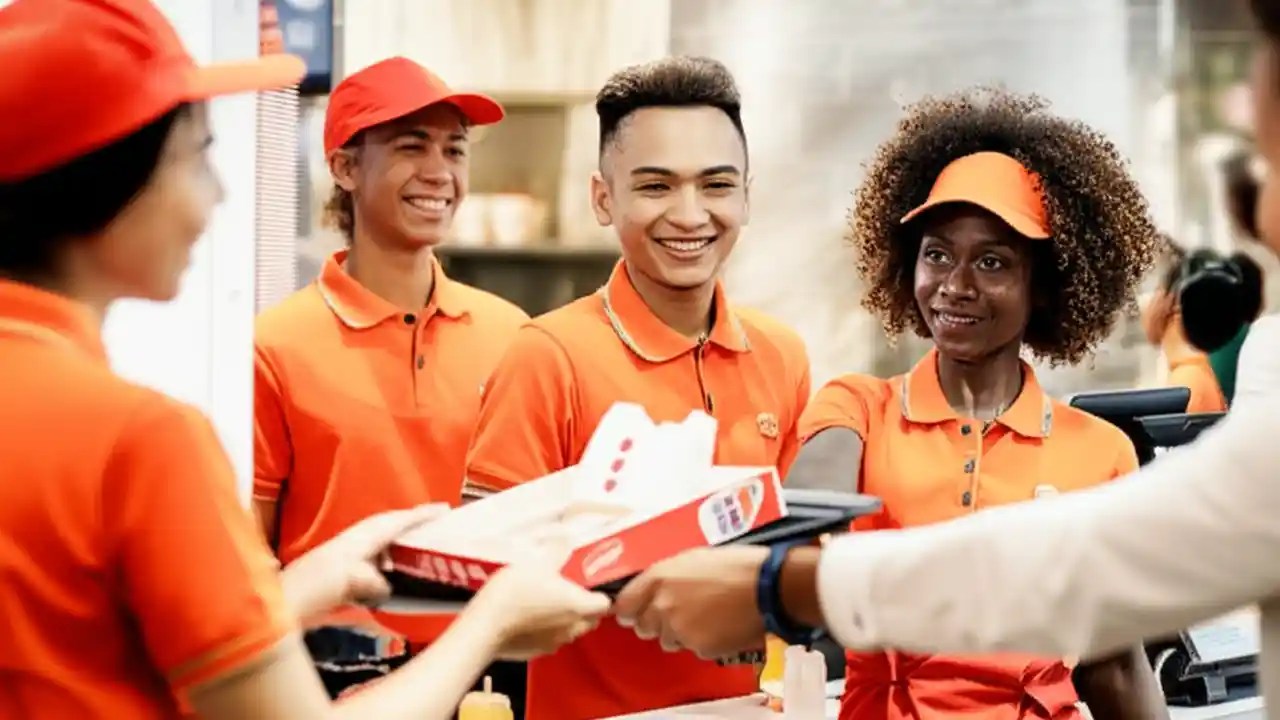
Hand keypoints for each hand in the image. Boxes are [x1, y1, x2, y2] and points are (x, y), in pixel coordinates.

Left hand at [280, 504, 447, 620]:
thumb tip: (386, 586)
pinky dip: (386, 567)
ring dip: (399, 546)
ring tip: (420, 553)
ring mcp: (345, 557)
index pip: (397, 521)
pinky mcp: (338, 575)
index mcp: (361, 537)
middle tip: (436, 525)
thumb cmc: (316, 584)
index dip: (422, 515)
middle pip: (389, 528)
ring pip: (380, 546)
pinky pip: (372, 565)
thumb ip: (375, 581)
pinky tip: (391, 581)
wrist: (284, 600)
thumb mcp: (352, 579)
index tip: (445, 509)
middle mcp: (354, 542)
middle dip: (411, 524)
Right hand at [470, 541, 610, 660]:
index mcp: (579, 606)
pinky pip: (549, 640)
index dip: (599, 594)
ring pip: (570, 631)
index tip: (590, 585)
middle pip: (590, 620)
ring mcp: (554, 643)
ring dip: (564, 620)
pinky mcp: (536, 652)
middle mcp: (571, 628)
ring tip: (546, 603)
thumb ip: (557, 551)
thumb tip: (565, 540)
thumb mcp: (538, 563)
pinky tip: (529, 617)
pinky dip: (545, 631)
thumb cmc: (514, 594)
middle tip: (568, 591)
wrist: (486, 625)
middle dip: (584, 608)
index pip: (604, 604)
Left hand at [614, 546, 768, 658]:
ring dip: (680, 633)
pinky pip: (693, 649)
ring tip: (706, 616)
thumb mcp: (692, 558)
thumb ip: (665, 576)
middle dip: (657, 622)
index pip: (623, 605)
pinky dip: (703, 642)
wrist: (767, 586)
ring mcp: (679, 628)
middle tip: (680, 612)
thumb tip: (651, 588)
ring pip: (667, 640)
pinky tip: (719, 626)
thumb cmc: (736, 567)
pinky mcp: (698, 647)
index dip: (630, 610)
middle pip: (643, 627)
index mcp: (658, 578)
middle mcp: (663, 604)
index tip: (635, 612)